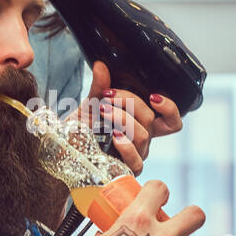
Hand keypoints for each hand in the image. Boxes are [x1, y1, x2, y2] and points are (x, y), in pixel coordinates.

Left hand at [69, 61, 183, 175]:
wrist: (64, 150)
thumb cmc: (81, 129)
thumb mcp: (90, 104)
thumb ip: (99, 87)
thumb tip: (101, 66)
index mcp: (141, 124)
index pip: (171, 121)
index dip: (170, 108)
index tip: (153, 95)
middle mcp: (142, 140)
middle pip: (151, 119)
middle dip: (130, 102)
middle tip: (107, 97)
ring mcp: (136, 156)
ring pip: (143, 135)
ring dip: (123, 118)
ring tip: (102, 111)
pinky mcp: (126, 170)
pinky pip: (136, 160)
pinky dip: (126, 145)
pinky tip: (113, 136)